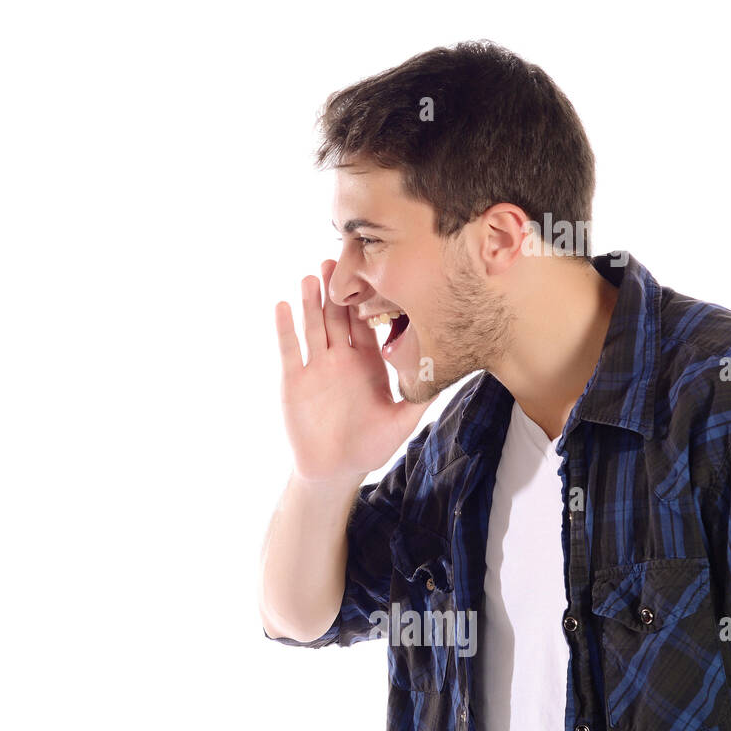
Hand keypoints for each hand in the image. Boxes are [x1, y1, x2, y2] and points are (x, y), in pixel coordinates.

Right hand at [275, 259, 433, 480]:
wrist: (334, 469)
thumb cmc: (370, 446)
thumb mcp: (401, 423)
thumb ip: (419, 399)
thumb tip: (447, 377)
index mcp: (367, 362)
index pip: (366, 323)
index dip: (366, 299)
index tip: (370, 273)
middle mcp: (341, 358)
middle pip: (337, 316)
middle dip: (336, 290)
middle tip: (335, 260)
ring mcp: (316, 366)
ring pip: (313, 326)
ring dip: (310, 302)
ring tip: (310, 277)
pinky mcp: (294, 379)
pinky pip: (290, 349)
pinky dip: (285, 327)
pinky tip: (283, 306)